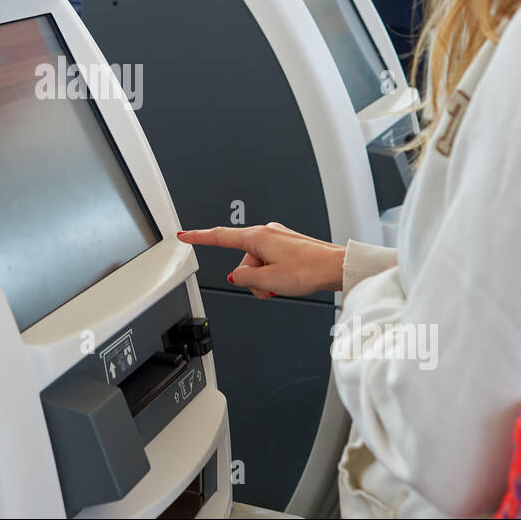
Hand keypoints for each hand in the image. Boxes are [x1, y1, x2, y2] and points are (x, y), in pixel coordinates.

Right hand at [177, 223, 345, 298]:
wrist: (336, 266)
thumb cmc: (309, 269)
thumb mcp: (268, 281)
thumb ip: (244, 278)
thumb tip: (236, 276)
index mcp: (257, 237)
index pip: (220, 236)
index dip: (199, 237)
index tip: (184, 235)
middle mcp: (266, 233)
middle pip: (243, 260)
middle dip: (252, 277)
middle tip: (270, 286)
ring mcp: (278, 238)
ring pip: (257, 264)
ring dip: (266, 279)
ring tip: (284, 284)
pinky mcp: (287, 246)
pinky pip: (270, 263)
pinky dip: (275, 275)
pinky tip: (289, 280)